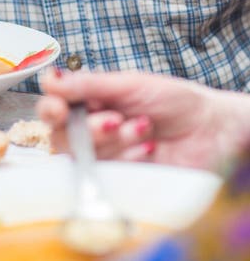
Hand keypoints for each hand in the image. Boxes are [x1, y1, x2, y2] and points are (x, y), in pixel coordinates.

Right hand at [38, 69, 249, 169]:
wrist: (211, 130)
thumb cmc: (174, 101)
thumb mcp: (130, 84)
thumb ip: (89, 85)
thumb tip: (50, 80)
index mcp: (89, 102)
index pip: (52, 107)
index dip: (50, 108)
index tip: (60, 108)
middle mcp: (90, 130)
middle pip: (62, 136)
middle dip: (89, 129)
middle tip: (115, 119)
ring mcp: (104, 157)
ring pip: (85, 156)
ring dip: (116, 141)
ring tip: (145, 127)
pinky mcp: (119, 179)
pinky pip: (108, 173)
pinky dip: (129, 158)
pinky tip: (149, 149)